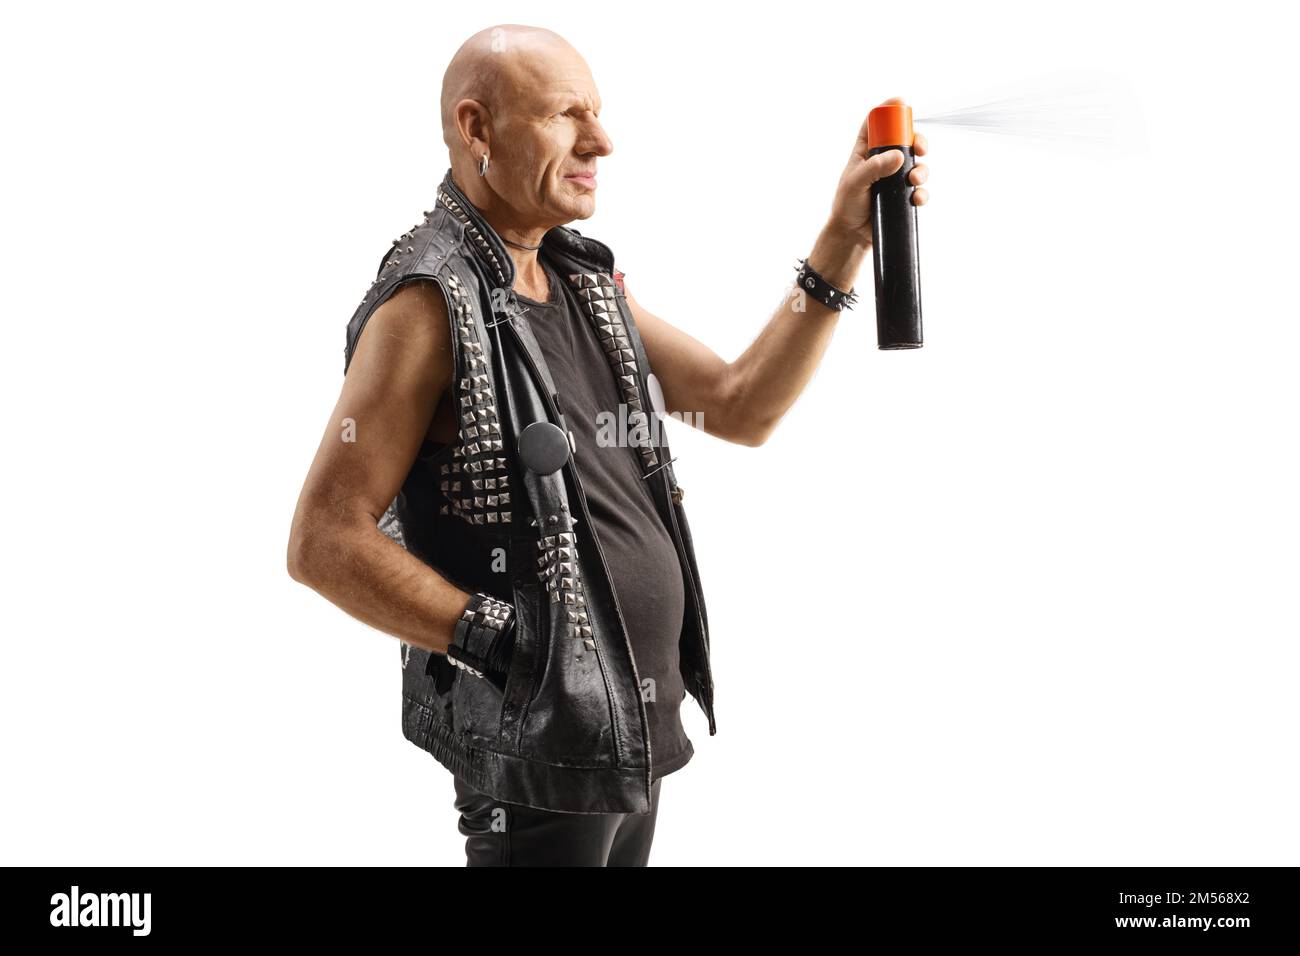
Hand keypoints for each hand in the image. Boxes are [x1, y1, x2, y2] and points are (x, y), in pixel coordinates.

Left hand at [826, 96, 929, 245]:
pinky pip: (919, 189)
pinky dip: (922, 192)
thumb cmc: (847, 205)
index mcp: (866, 151)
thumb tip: (899, 156)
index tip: (902, 104)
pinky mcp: (902, 195)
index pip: (877, 124)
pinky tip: (916, 198)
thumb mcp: (855, 183)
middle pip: (905, 141)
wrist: (852, 235)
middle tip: (921, 148)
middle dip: (918, 141)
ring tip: (915, 180)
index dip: (889, 110)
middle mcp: (882, 161)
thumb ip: (875, 168)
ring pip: (917, 164)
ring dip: (922, 169)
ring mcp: (894, 178)